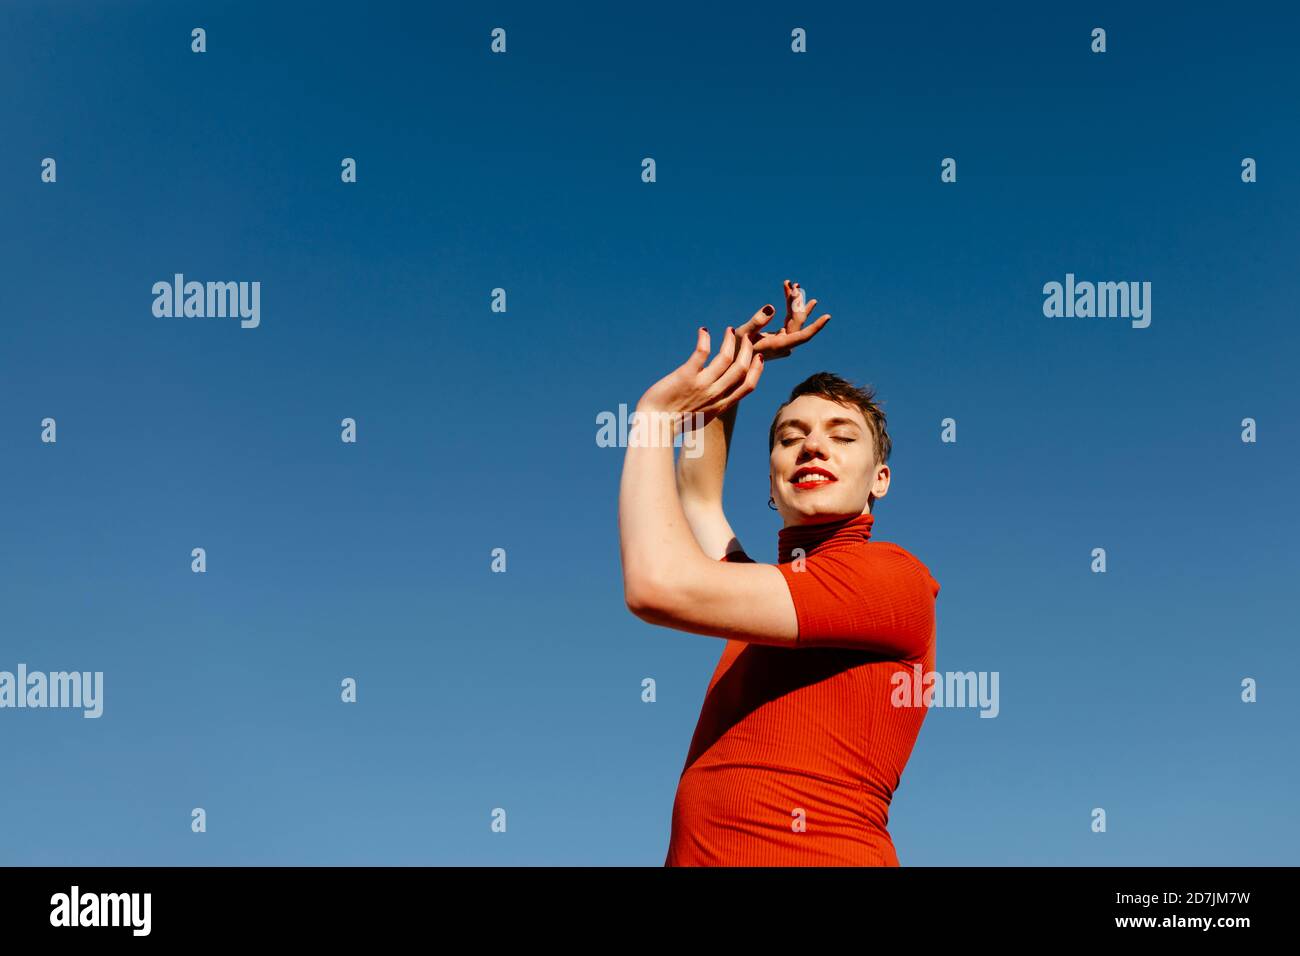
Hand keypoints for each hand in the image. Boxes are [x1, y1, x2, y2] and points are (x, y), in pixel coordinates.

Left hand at [635, 326, 764, 432]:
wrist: (653, 426)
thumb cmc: (671, 423)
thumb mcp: (699, 418)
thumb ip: (710, 406)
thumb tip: (714, 400)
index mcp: (720, 406)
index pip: (748, 386)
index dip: (757, 370)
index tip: (758, 357)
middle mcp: (715, 395)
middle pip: (741, 369)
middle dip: (747, 350)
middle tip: (746, 338)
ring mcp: (702, 385)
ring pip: (726, 358)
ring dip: (730, 341)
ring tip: (729, 330)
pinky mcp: (686, 376)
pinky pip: (702, 353)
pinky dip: (705, 339)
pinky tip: (703, 330)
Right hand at [733, 279, 830, 360]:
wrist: (733, 360)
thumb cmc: (736, 349)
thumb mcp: (743, 334)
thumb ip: (757, 321)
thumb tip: (771, 307)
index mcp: (779, 345)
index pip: (803, 335)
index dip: (816, 326)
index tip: (827, 317)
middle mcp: (785, 344)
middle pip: (797, 321)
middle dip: (796, 302)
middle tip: (795, 285)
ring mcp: (784, 341)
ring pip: (794, 319)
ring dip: (793, 301)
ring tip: (794, 284)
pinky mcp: (780, 337)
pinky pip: (788, 319)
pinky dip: (788, 306)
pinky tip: (790, 292)